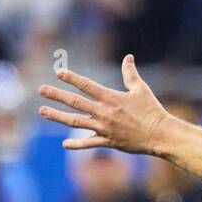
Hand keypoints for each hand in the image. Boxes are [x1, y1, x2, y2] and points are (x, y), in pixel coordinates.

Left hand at [38, 55, 168, 153]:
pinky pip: (89, 143)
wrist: (159, 134)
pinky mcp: (108, 141)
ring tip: (42, 111)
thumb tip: (128, 57)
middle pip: (75, 102)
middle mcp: (104, 112)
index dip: (72, 78)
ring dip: (57, 116)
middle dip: (56, 95)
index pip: (87, 85)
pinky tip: (65, 144)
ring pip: (75, 122)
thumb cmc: (152, 110)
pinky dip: (76, 144)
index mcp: (111, 97)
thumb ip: (130, 73)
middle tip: (41, 90)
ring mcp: (104, 128)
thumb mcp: (141, 89)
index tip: (59, 73)